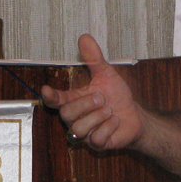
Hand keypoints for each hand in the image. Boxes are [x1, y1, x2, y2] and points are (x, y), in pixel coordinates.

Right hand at [41, 34, 144, 150]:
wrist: (135, 116)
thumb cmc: (116, 96)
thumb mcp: (106, 74)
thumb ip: (94, 58)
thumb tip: (85, 37)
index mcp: (74, 100)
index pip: (56, 100)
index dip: (50, 96)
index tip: (46, 89)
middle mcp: (76, 118)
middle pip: (66, 114)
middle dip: (86, 104)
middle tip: (102, 98)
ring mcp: (85, 133)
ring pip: (79, 129)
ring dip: (99, 116)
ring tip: (110, 111)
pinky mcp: (97, 145)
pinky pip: (96, 138)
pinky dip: (109, 127)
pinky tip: (115, 122)